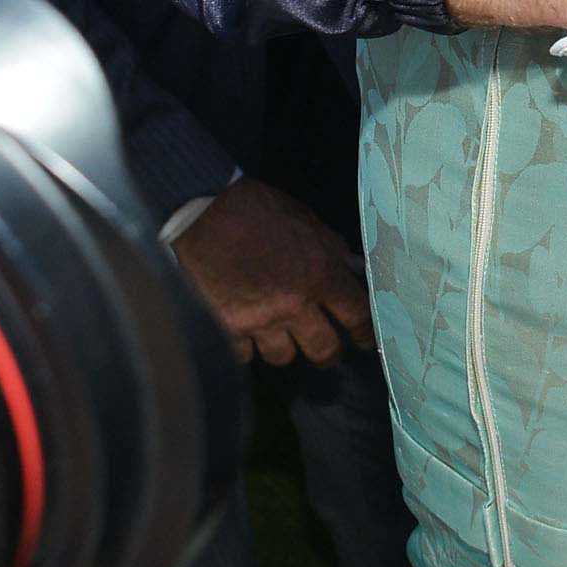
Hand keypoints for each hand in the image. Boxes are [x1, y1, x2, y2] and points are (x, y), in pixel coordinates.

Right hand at [167, 178, 376, 365]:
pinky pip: (246, 355)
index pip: (357, 314)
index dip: (366, 330)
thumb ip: (332, 249)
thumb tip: (353, 268)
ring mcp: (259, 319)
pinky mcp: (227, 327)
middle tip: (327, 350)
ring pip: (284, 356)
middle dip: (329, 353)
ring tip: (281, 334)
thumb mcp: (305, 220)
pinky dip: (248, 346)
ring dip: (285, 347)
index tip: (365, 338)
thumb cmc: (256, 210)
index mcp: (320, 273)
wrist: (201, 211)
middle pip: (325, 350)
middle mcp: (293, 303)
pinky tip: (247, 333)